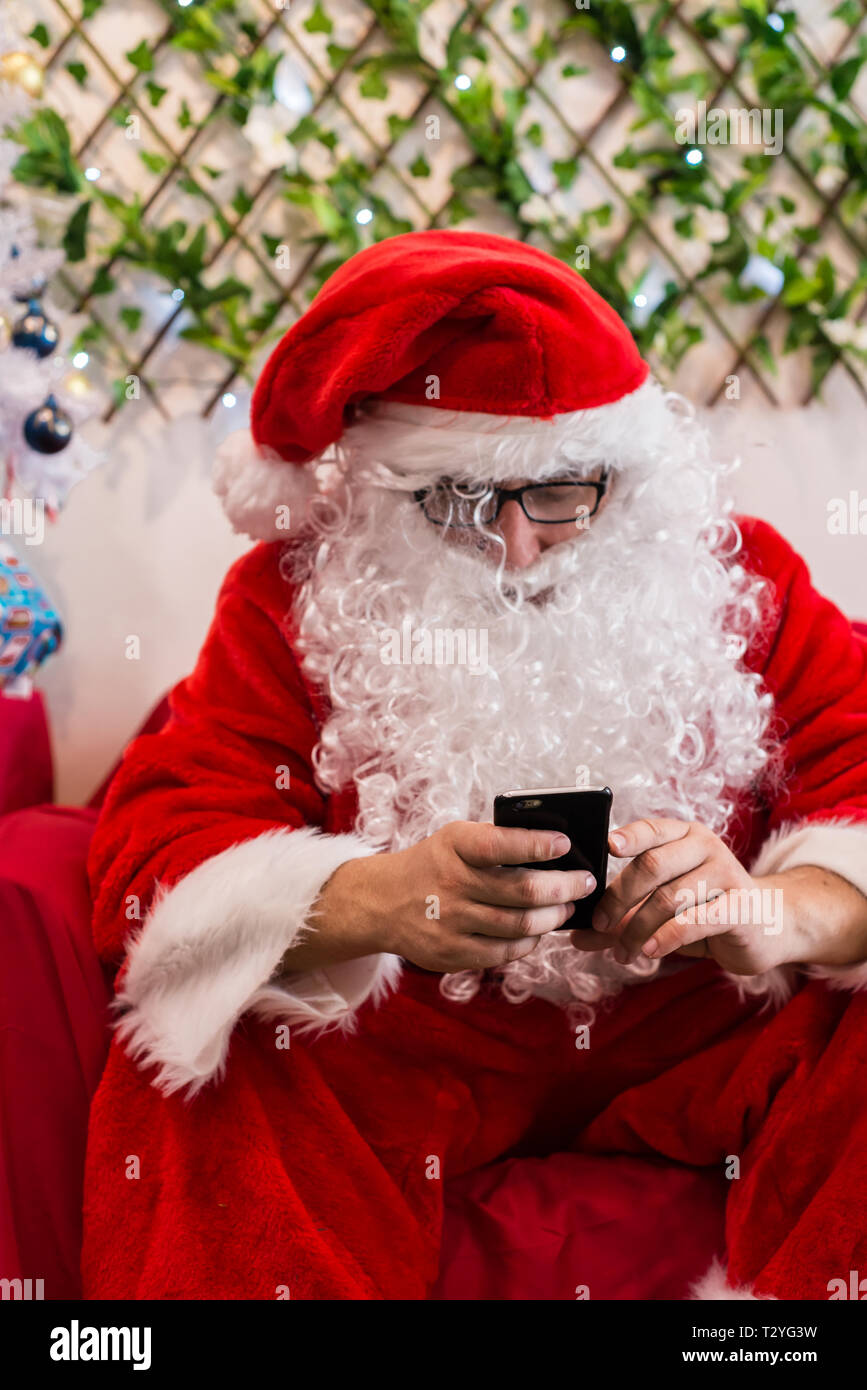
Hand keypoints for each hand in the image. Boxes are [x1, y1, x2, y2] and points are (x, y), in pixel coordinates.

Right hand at [320, 821, 597, 974]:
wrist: (382, 902)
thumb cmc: (432, 864)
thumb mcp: (454, 840)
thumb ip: (495, 843)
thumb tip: (554, 851)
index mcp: (455, 847)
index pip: (502, 844)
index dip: (538, 844)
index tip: (565, 844)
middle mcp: (452, 884)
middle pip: (523, 891)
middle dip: (564, 887)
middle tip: (585, 882)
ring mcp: (452, 922)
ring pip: (521, 925)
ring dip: (553, 916)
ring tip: (567, 907)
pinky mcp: (452, 953)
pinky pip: (504, 952)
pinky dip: (529, 942)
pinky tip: (540, 931)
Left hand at [569, 817, 791, 975]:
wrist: (768, 925)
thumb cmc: (706, 911)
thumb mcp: (662, 909)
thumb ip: (621, 918)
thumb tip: (577, 936)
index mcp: (685, 836)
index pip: (652, 829)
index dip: (629, 836)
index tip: (606, 847)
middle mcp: (707, 848)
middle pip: (653, 866)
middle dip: (619, 898)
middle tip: (600, 924)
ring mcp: (727, 875)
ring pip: (670, 898)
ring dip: (638, 929)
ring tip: (623, 952)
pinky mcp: (741, 907)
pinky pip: (697, 920)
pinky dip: (668, 937)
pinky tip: (650, 952)